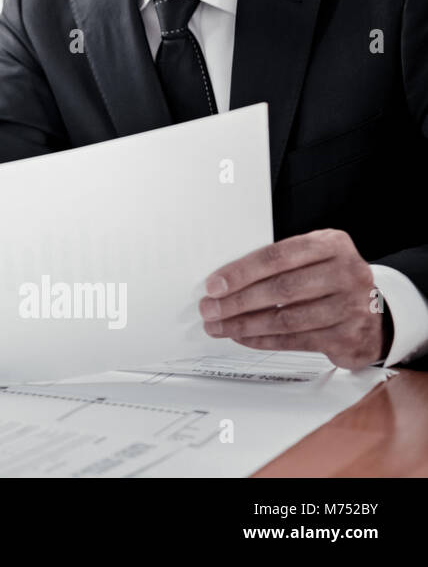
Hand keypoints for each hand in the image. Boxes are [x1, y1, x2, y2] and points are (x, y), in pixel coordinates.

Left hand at [200, 229, 388, 368]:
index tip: (214, 284)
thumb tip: (225, 281)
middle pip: (280, 289)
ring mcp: (352, 307)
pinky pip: (295, 340)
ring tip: (220, 326)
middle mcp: (347, 273)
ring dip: (245, 324)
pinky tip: (243, 337)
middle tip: (210, 308)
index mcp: (332, 245)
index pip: (277, 256)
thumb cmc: (331, 280)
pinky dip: (263, 340)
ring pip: (286, 319)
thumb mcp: (312, 258)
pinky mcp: (348, 337)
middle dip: (237, 301)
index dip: (241, 272)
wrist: (376, 314)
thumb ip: (278, 263)